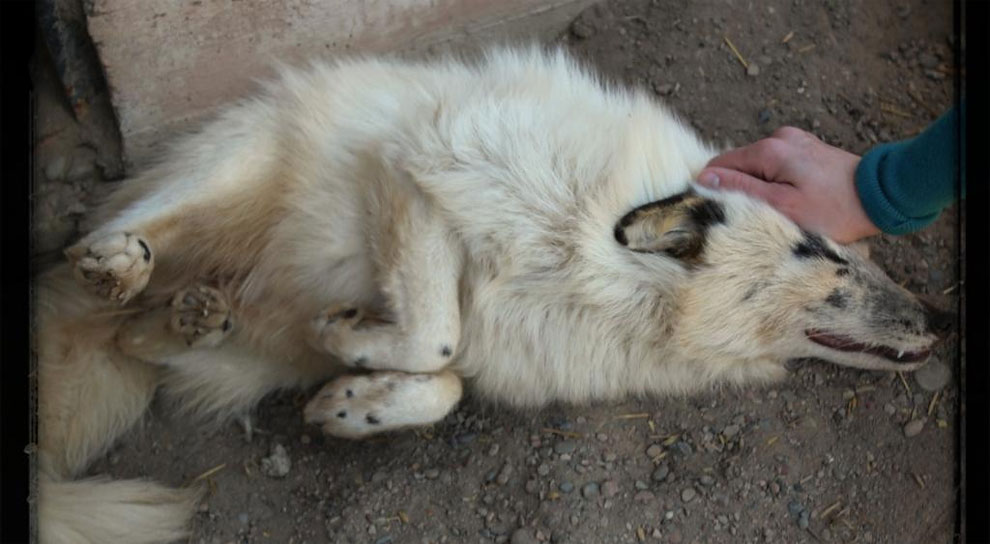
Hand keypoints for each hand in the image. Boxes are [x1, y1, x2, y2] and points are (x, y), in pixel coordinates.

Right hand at [696, 127, 880, 243]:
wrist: (883, 195)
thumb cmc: (833, 208)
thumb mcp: (782, 206)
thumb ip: (742, 190)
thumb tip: (705, 178)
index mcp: (769, 150)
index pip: (720, 165)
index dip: (715, 189)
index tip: (723, 213)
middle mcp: (779, 137)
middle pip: (740, 165)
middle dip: (741, 189)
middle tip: (756, 217)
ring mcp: (796, 140)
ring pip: (759, 167)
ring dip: (761, 188)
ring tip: (778, 211)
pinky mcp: (808, 148)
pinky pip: (778, 166)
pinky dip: (777, 183)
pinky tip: (792, 200)